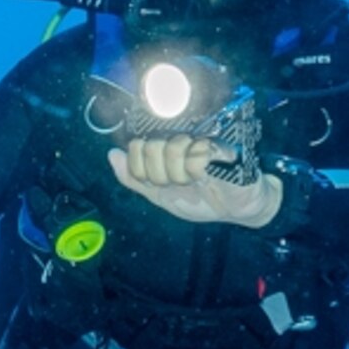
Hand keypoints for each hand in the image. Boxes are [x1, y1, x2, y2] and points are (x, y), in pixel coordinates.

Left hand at [108, 138, 280, 228]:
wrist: (237, 209)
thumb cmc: (201, 200)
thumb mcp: (160, 195)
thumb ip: (133, 178)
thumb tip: (112, 154)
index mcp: (161, 149)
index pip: (135, 147)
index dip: (142, 169)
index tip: (159, 182)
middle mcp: (176, 139)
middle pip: (151, 146)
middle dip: (162, 175)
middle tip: (179, 182)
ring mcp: (197, 139)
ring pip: (171, 148)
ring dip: (181, 175)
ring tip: (194, 180)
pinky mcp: (219, 144)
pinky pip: (195, 154)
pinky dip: (197, 170)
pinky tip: (206, 174)